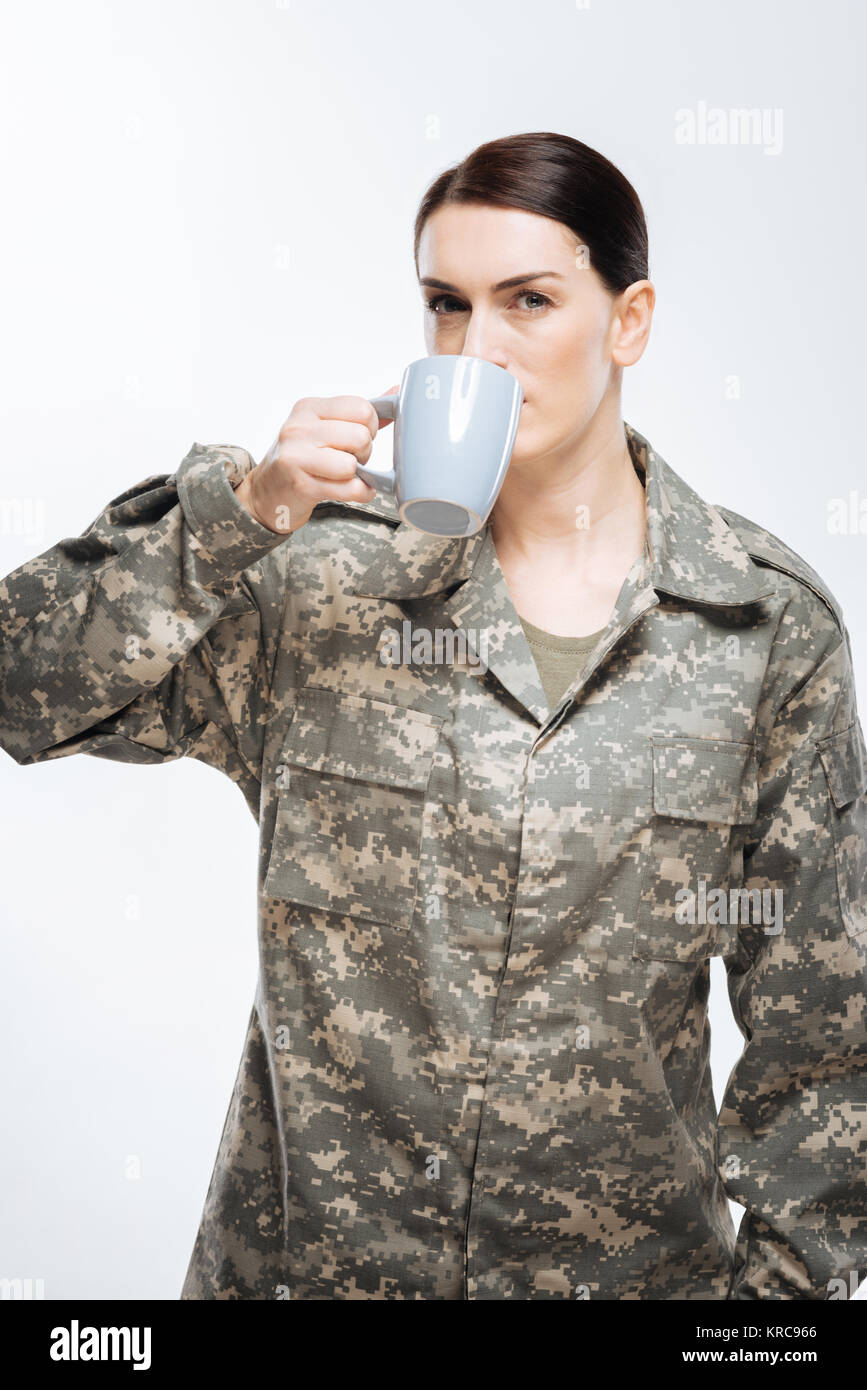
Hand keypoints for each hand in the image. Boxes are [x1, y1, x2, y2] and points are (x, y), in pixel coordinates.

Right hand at [238, 387, 398, 533]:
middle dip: (364, 452)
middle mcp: (299, 428)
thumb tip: (397, 392)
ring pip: (353, 464)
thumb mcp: (323, 426)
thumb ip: (359, 412)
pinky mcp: (301, 485)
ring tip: (343, 474)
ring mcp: (297, 456)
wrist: (267, 492)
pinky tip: (349, 489)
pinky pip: (349, 489)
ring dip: (358, 475)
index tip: (357, 437)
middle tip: (350, 458)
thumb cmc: (303, 457)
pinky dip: (359, 493)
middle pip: (361, 436)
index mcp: (309, 407)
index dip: (370, 426)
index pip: (361, 407)